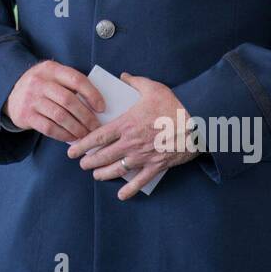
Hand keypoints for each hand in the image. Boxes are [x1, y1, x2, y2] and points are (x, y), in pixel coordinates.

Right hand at [4, 60, 105, 141]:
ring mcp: (31, 99)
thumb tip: (98, 104)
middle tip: (96, 127)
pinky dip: (63, 134)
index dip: (92, 94)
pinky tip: (72, 137)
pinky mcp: (26, 115)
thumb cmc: (41, 87)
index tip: (102, 108)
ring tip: (86, 134)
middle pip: (68, 100)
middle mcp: (39, 82)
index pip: (76, 79)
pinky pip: (49, 128)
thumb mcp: (52, 76)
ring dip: (76, 128)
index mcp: (50, 69)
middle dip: (86, 116)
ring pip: (60, 116)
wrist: (10, 95)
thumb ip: (70, 84)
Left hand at [65, 73, 198, 200]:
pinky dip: (129, 190)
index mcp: (126, 124)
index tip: (71, 151)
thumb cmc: (174, 105)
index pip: (97, 138)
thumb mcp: (153, 88)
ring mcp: (143, 156)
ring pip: (117, 169)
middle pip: (103, 156)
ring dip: (103, 174)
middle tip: (82, 164)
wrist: (198, 123)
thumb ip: (135, 82)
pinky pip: (140, 181)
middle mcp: (131, 143)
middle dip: (89, 162)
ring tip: (96, 175)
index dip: (82, 145)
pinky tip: (121, 195)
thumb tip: (123, 75)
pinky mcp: (156, 166)